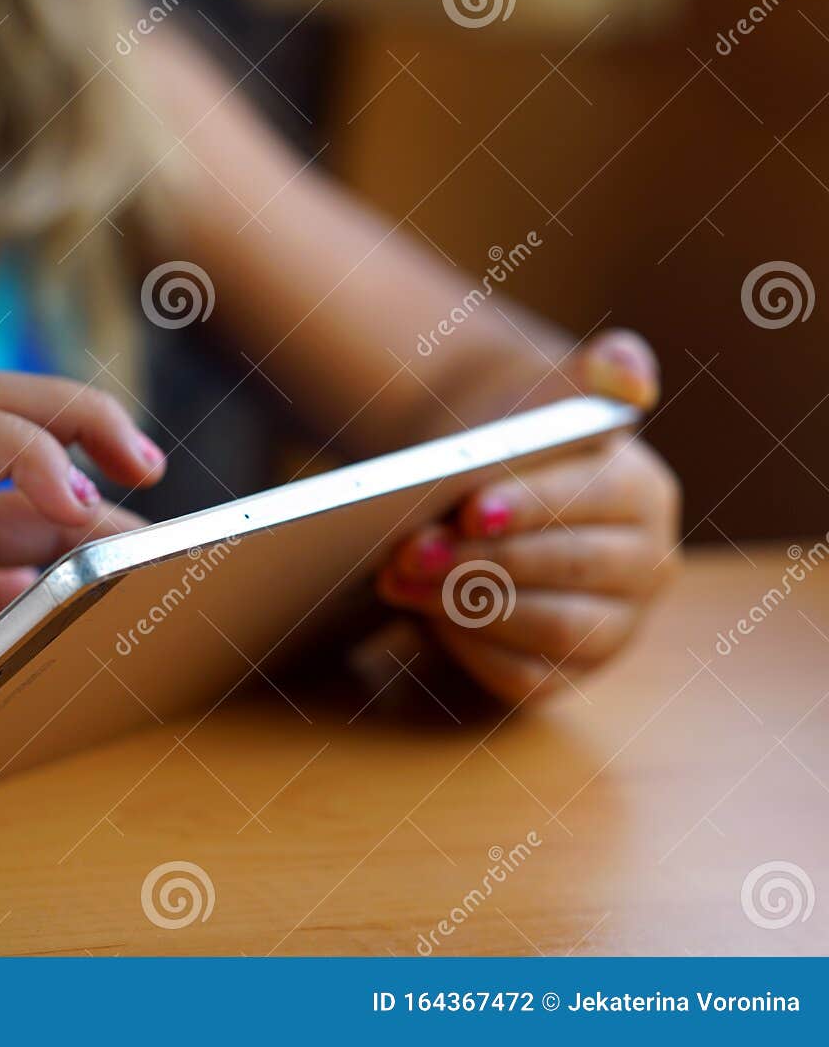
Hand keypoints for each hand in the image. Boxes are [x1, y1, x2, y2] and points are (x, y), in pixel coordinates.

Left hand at [375, 330, 681, 702]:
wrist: (473, 482)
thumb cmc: (507, 441)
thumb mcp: (542, 395)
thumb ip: (591, 371)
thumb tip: (628, 370)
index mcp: (643, 492)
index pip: (596, 499)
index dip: (531, 506)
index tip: (469, 506)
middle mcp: (646, 565)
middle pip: (572, 568)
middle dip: (486, 559)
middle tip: (412, 551)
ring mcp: (615, 626)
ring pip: (554, 629)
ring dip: (470, 606)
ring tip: (400, 581)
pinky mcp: (569, 672)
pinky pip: (527, 676)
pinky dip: (474, 650)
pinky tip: (424, 619)